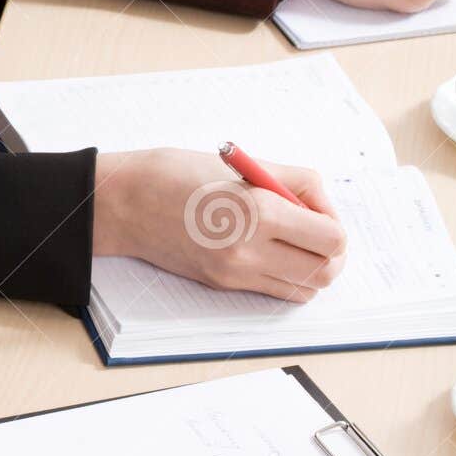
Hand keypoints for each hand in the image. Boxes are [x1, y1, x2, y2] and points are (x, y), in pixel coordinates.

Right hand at [92, 149, 347, 301]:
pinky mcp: (222, 284)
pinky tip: (268, 250)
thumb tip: (322, 204)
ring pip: (305, 288)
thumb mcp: (241, 164)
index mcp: (258, 212)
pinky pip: (275, 291)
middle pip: (325, 270)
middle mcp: (249, 250)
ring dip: (310, 266)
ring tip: (292, 240)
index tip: (316, 207)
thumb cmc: (174, 173)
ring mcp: (235, 273)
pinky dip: (285, 275)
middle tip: (314, 228)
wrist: (123, 203)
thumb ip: (291, 182)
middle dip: (330, 250)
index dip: (333, 220)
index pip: (331, 237)